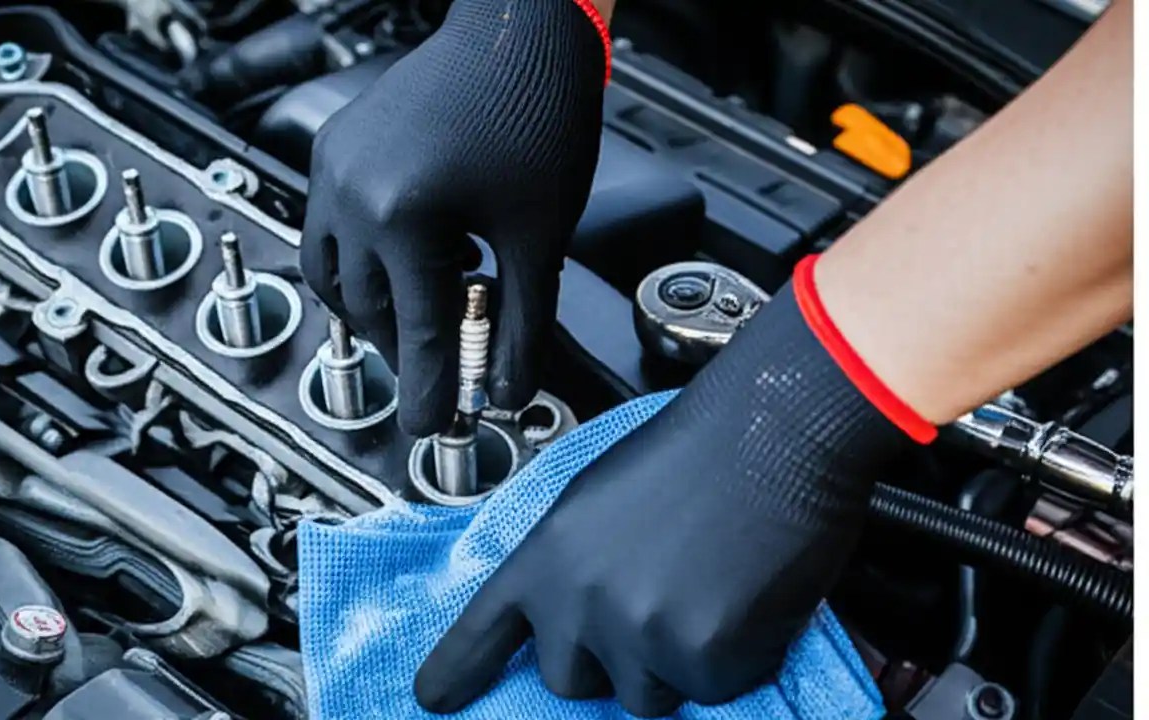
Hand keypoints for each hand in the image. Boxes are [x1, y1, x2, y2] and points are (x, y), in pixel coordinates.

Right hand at [300, 0, 608, 434]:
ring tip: (426, 313)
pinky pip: (327, 228)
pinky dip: (363, 260)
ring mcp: (334, 167)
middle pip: (369, 310)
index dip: (428, 387)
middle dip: (407, 345)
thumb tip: (512, 388)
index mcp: (403, 216)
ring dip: (375, 307)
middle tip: (447, 363)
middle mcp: (352, 192)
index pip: (414, 331)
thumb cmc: (535, 113)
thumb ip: (524, 325)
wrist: (520, 31)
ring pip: (334, 275)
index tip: (431, 425)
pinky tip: (411, 258)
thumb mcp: (539, 236)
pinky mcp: (334, 148)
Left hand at [413, 282, 912, 716]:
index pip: (486, 627)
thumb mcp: (604, 498)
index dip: (458, 670)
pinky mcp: (703, 658)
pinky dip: (736, 657)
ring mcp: (639, 634)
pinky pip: (713, 689)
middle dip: (610, 659)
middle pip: (570, 680)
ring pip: (645, 695)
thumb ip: (579, 564)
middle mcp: (579, 600)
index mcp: (549, 553)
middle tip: (659, 600)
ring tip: (707, 587)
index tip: (434, 699)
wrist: (774, 430)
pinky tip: (745, 597)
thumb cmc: (702, 451)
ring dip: (675, 661)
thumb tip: (586, 621)